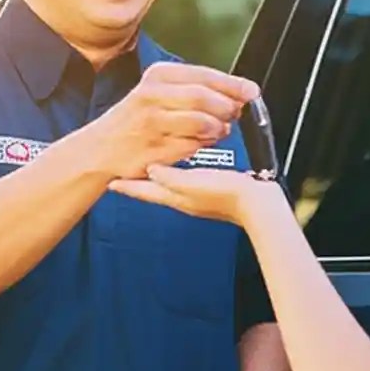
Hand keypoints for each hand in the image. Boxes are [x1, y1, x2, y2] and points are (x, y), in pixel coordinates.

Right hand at [90, 61, 258, 179]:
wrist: (101, 149)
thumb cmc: (136, 121)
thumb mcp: (159, 93)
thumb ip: (195, 90)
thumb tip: (238, 93)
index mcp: (157, 76)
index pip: (205, 75)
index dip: (233, 84)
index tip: (251, 91)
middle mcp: (152, 95)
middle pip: (205, 97)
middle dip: (227, 107)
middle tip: (234, 115)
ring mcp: (152, 122)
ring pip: (203, 122)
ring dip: (218, 128)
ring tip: (217, 130)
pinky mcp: (155, 147)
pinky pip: (193, 145)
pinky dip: (203, 145)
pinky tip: (199, 142)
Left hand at [108, 164, 281, 225]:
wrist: (259, 205)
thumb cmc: (229, 195)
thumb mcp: (193, 183)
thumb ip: (169, 177)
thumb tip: (150, 168)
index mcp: (177, 197)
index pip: (145, 190)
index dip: (127, 185)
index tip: (110, 181)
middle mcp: (184, 198)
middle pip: (154, 189)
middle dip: (140, 181)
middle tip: (125, 173)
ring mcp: (198, 197)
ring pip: (170, 184)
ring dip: (159, 176)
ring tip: (149, 166)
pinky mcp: (213, 192)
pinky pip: (188, 180)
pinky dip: (180, 172)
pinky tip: (185, 165)